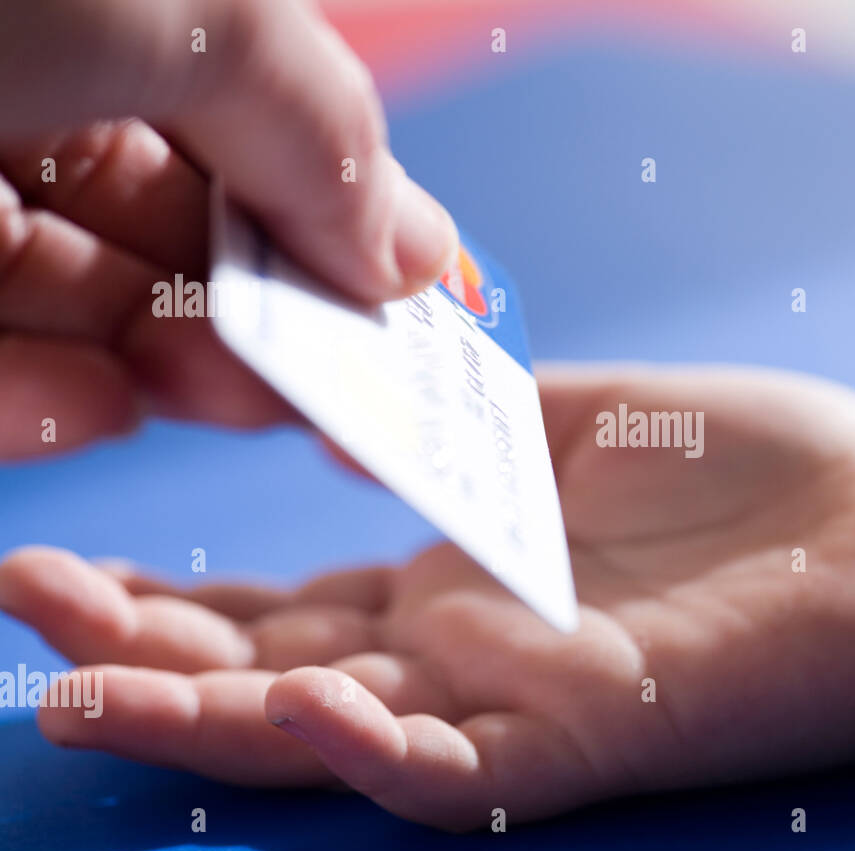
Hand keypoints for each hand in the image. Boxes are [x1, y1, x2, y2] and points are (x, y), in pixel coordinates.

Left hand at [0, 0, 456, 457]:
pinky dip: (33, 405)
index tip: (384, 307)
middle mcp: (21, 86)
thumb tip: (418, 258)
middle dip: (247, 317)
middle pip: (161, 240)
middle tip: (315, 379)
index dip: (318, 227)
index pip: (243, 139)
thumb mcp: (200, 12)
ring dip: (156, 370)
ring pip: (69, 312)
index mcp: (121, 16)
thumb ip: (326, 137)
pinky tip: (89, 409)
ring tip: (222, 397)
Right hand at [2, 367, 854, 829]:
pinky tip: (304, 710)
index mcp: (472, 579)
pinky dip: (387, 748)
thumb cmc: (772, 478)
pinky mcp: (617, 726)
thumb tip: (352, 392)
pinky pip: (479, 764)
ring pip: (354, 737)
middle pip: (288, 676)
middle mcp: (484, 654)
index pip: (291, 607)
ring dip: (225, 723)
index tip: (67, 566)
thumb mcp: (593, 423)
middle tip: (28, 629)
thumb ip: (472, 420)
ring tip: (94, 694)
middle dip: (152, 660)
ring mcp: (542, 701)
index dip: (176, 601)